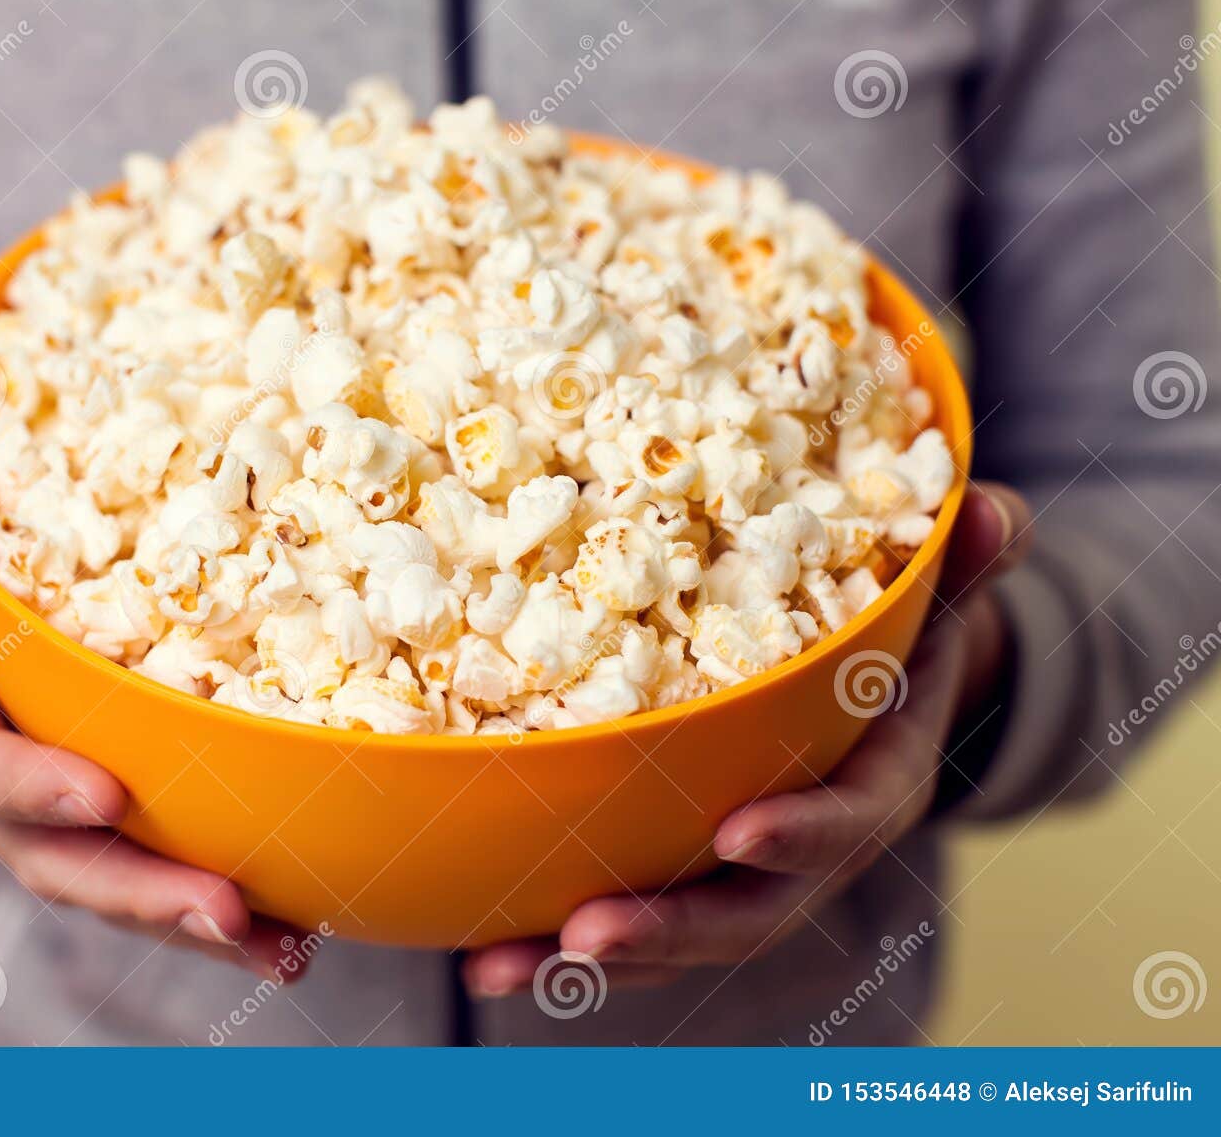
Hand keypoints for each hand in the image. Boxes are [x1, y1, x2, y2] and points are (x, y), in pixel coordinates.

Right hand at [0, 400, 306, 980]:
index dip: (29, 787)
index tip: (104, 795)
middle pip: (57, 855)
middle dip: (138, 892)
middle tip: (228, 912)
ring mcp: (58, 778)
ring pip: (119, 873)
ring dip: (196, 918)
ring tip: (288, 949)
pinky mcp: (118, 774)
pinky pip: (166, 841)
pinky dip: (230, 882)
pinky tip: (305, 914)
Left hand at [464, 482, 1032, 995]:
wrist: (876, 697)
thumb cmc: (897, 638)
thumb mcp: (936, 599)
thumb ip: (963, 563)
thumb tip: (999, 511)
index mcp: (871, 784)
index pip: (846, 822)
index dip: (800, 834)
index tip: (737, 831)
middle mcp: (802, 846)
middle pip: (743, 913)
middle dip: (667, 929)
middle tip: (586, 936)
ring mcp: (736, 871)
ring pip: (668, 931)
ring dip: (584, 956)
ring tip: (498, 965)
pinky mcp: (677, 871)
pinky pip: (622, 910)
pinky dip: (550, 938)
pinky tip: (478, 948)